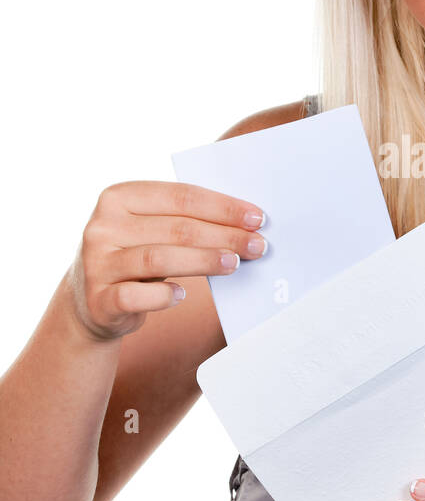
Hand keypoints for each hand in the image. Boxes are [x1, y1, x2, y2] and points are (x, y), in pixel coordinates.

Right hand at [67, 181, 266, 340]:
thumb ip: (184, 221)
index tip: (257, 218)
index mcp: (118, 196)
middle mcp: (102, 226)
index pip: (181, 196)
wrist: (92, 304)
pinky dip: (164, 295)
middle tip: (257, 245)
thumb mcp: (151, 231)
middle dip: (224, 236)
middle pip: (177, 227)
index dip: (223, 207)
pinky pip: (137, 296)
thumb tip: (246, 223)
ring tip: (234, 264)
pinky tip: (183, 295)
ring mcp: (96, 263)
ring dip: (204, 261)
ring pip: (160, 258)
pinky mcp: (98, 300)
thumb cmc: (137, 259)